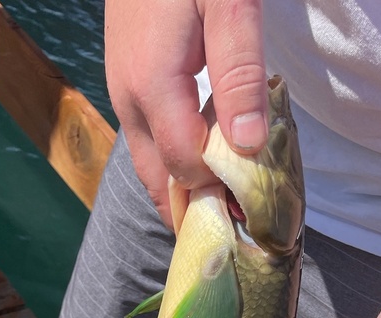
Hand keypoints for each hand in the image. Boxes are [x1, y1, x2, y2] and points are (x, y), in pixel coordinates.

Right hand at [104, 0, 267, 225]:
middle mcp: (128, 99)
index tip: (257, 212)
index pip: (186, 168)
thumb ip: (238, 72)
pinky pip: (150, 141)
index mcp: (152, 86)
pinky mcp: (128, 83)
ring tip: (226, 209)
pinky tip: (208, 164)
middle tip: (237, 232)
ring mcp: (122, 92)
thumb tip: (247, 145)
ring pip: (151, 165)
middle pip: (159, 181)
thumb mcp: (231, 3)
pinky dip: (177, 164)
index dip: (220, 194)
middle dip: (195, 211)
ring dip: (185, 191)